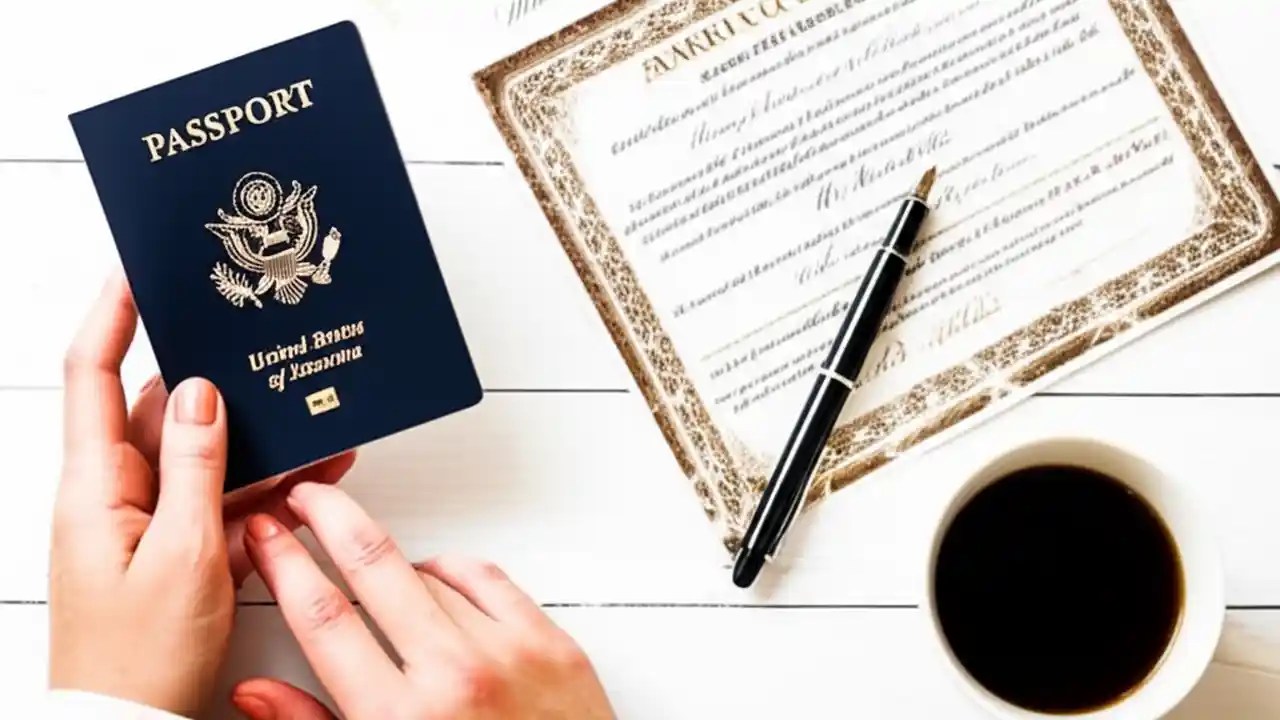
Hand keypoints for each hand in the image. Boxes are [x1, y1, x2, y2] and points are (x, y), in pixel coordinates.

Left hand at [48, 274, 356, 716]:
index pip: (91, 376)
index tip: (137, 268)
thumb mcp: (182, 556)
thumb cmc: (139, 660)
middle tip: (256, 344)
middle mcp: (115, 496)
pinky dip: (261, 486)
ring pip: (202, 456)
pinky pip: (219, 499)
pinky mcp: (174, 548)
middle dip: (215, 380)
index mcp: (96, 488)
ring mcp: (145, 522)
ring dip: (254, 440)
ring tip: (311, 418)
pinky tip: (312, 475)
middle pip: (160, 411)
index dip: (112, 316)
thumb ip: (194, 468)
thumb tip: (199, 392)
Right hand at [231, 484, 615, 718]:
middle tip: (306, 496)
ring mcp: (509, 652)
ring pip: (430, 572)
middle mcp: (454, 676)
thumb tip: (255, 694)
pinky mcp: (551, 643)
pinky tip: (436, 578)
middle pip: (373, 563)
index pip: (323, 617)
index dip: (285, 564)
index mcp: (400, 718)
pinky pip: (488, 577)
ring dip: (393, 563)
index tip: (267, 534)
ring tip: (372, 569)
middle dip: (329, 516)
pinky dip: (453, 571)